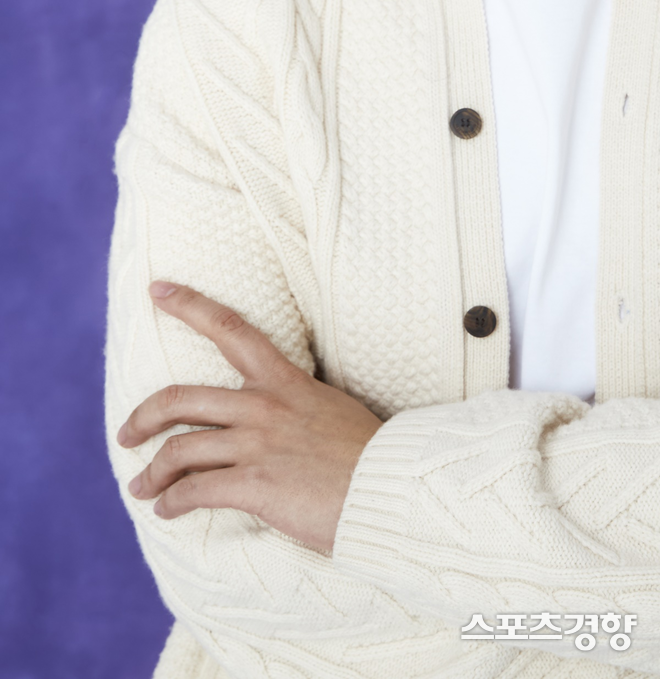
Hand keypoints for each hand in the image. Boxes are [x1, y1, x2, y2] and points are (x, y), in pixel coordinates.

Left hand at [117, 282, 381, 552]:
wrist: (391, 487)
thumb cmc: (368, 455)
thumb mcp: (332, 411)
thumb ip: (298, 408)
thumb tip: (281, 421)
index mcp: (287, 382)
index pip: (232, 330)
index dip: (190, 306)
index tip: (159, 290)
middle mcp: (265, 406)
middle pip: (181, 398)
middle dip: (144, 416)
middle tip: (127, 433)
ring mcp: (257, 445)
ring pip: (179, 450)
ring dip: (152, 473)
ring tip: (142, 489)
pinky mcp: (254, 485)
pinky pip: (193, 490)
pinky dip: (171, 502)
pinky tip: (168, 510)